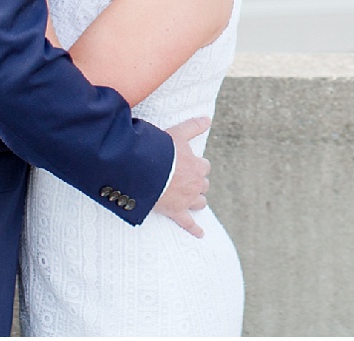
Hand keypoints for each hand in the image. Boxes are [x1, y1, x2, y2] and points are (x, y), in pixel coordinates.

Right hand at [153, 116, 211, 237]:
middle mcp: (195, 184)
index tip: (188, 163)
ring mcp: (187, 200)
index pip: (204, 166)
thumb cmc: (160, 150)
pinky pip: (188, 223)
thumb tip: (208, 118)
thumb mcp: (177, 133)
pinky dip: (195, 229)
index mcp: (197, 166)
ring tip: (192, 199)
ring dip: (197, 200)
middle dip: (197, 182)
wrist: (144, 170)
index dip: (196, 165)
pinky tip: (201, 234)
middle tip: (186, 180)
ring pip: (200, 202)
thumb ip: (193, 126)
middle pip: (203, 184)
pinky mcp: (176, 212)